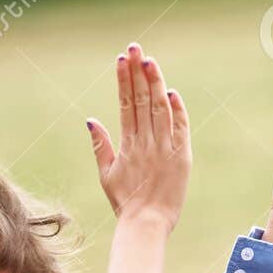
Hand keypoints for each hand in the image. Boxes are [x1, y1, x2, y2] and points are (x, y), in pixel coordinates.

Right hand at [87, 42, 190, 230]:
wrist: (146, 225)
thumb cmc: (126, 204)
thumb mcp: (106, 174)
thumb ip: (101, 146)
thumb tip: (91, 120)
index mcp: (127, 145)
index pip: (125, 104)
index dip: (124, 81)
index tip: (121, 60)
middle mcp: (145, 142)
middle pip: (142, 100)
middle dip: (138, 72)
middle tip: (135, 48)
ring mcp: (164, 149)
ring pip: (160, 109)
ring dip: (155, 83)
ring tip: (150, 61)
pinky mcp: (181, 158)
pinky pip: (180, 129)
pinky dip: (177, 111)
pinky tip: (172, 92)